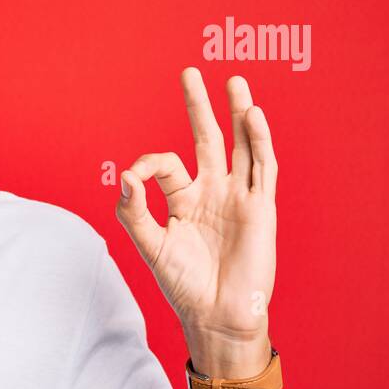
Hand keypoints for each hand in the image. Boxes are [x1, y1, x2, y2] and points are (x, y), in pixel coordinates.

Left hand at [115, 67, 276, 376]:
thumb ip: (133, 211)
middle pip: (208, 140)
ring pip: (242, 146)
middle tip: (191, 73)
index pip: (167, 165)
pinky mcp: (261, 208)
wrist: (216, 315)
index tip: (135, 178)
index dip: (148, 164)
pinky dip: (261, 141)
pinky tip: (254, 116)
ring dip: (239, 114)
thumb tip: (124, 176)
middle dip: (200, 107)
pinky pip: (264, 168)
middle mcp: (213, 193)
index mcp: (184, 201)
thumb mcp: (150, 245)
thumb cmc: (183, 285)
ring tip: (235, 83)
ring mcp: (239, 198)